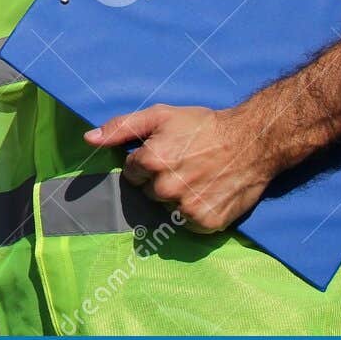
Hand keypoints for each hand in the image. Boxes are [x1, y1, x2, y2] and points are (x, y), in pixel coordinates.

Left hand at [83, 103, 278, 232]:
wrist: (252, 141)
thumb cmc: (203, 126)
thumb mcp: (159, 116)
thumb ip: (120, 128)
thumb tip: (88, 139)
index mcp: (151, 161)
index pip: (131, 174)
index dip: (146, 164)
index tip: (166, 154)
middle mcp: (166, 188)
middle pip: (148, 193)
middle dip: (161, 181)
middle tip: (185, 165)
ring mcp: (186, 208)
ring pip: (167, 209)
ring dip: (178, 198)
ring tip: (199, 178)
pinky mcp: (206, 223)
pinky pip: (188, 223)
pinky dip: (195, 212)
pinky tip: (208, 193)